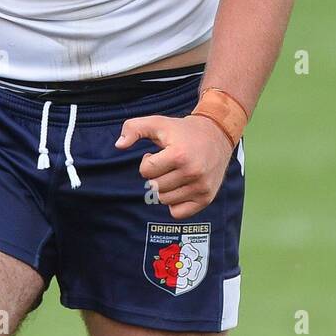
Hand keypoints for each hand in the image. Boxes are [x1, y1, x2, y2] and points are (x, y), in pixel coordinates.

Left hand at [115, 114, 233, 218]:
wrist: (217, 134)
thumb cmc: (182, 130)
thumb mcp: (157, 122)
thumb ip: (133, 129)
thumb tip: (118, 145)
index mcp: (179, 154)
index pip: (146, 171)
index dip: (147, 162)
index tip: (157, 154)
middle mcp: (192, 172)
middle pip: (155, 187)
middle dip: (156, 175)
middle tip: (167, 164)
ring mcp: (201, 187)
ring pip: (165, 200)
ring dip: (164, 188)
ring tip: (174, 173)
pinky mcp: (207, 198)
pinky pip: (178, 213)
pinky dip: (175, 203)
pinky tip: (180, 187)